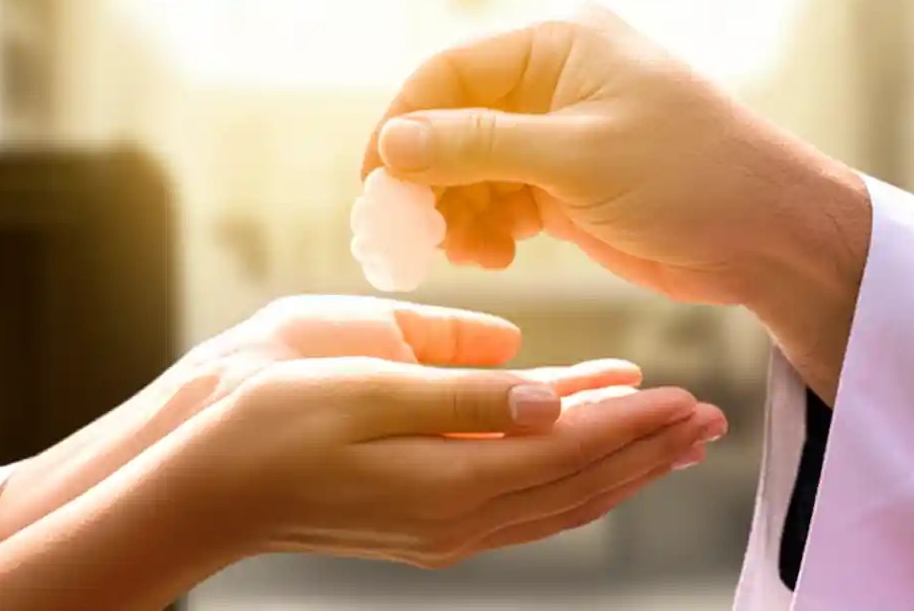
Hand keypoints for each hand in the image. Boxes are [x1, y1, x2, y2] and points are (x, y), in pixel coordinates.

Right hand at [0, 295, 638, 543]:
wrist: (207, 481)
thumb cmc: (268, 420)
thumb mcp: (362, 386)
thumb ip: (461, 392)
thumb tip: (550, 396)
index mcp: (449, 477)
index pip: (568, 449)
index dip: (631, 422)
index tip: (686, 396)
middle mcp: (460, 515)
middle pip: (579, 484)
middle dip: (647, 451)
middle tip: (707, 420)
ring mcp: (446, 527)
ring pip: (559, 501)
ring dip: (619, 471)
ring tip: (671, 443)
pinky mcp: (430, 521)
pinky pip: (524, 506)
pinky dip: (570, 484)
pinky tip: (586, 462)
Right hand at [361, 9, 871, 400]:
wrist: (768, 236)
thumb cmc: (691, 176)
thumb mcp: (577, 157)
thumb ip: (478, 147)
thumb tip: (392, 143)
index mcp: (558, 47)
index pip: (449, 75)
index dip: (403, 127)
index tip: (377, 184)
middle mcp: (552, 85)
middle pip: (453, 126)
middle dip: (429, 180)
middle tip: (411, 234)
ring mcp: (559, 138)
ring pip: (472, 171)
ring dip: (456, 213)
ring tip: (463, 254)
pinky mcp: (567, 187)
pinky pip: (501, 203)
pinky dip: (485, 231)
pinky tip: (490, 258)